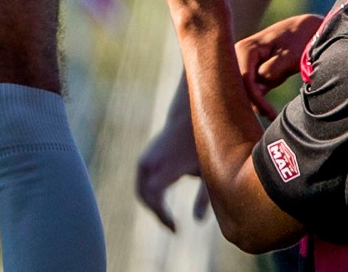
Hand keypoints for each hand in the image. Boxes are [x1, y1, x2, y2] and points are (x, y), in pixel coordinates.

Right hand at [134, 116, 206, 230]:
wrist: (186, 119)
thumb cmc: (201, 146)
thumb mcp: (207, 172)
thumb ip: (203, 197)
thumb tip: (198, 221)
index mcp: (166, 165)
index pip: (154, 196)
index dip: (162, 215)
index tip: (175, 228)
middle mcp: (151, 162)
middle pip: (144, 195)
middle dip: (157, 213)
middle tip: (173, 227)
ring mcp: (145, 160)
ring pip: (141, 190)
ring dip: (152, 205)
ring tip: (168, 218)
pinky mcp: (144, 159)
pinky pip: (142, 183)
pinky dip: (149, 196)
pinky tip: (163, 204)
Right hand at [235, 14, 321, 117]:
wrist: (305, 28)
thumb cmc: (300, 40)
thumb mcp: (290, 55)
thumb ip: (273, 70)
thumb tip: (259, 87)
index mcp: (246, 49)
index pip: (243, 79)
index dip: (255, 99)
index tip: (271, 114)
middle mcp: (238, 54)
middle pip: (236, 85)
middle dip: (249, 103)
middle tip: (269, 117)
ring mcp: (242, 62)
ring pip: (240, 88)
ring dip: (253, 102)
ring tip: (271, 114)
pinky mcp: (250, 68)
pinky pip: (247, 87)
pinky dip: (256, 99)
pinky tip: (268, 109)